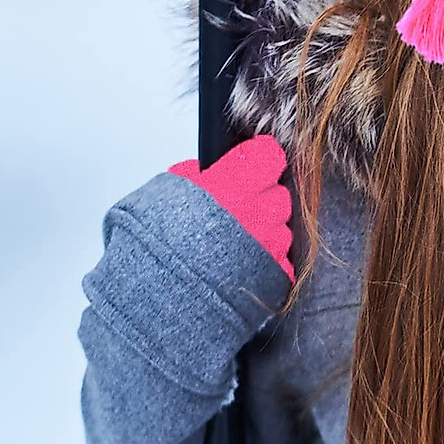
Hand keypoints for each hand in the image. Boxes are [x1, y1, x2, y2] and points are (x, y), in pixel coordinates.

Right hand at [168, 134, 295, 279]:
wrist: (162, 288)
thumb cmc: (162, 239)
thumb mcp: (171, 190)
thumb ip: (198, 175)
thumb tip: (208, 173)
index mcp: (238, 184)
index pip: (268, 155)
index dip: (260, 158)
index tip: (255, 160)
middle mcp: (261, 210)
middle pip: (277, 194)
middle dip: (261, 199)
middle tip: (238, 208)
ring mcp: (271, 241)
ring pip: (281, 227)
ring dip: (265, 231)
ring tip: (234, 241)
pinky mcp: (274, 270)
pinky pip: (280, 258)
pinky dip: (266, 259)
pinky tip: (242, 263)